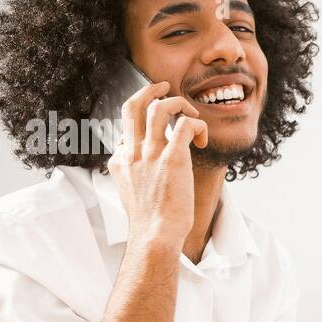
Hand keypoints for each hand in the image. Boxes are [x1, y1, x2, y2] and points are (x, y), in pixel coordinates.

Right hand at [106, 80, 208, 247]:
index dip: (142, 127)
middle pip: (132, 106)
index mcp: (119, 161)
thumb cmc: (150, 223)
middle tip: (164, 86)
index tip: (159, 136)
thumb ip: (133, 177)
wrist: (155, 235)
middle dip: (149, 90)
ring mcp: (150, 153)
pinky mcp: (172, 157)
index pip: (125, 131)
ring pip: (159, 107)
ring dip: (178, 102)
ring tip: (191, 111)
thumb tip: (141, 171)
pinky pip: (186, 124)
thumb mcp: (131, 195)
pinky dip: (197, 124)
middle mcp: (131, 152)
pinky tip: (202, 139)